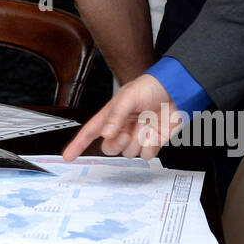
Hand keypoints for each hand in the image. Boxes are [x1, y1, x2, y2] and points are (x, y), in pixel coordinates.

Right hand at [61, 74, 180, 160]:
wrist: (176, 90)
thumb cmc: (150, 87)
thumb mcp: (128, 96)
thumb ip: (115, 115)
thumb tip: (105, 133)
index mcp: (111, 116)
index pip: (89, 132)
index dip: (77, 145)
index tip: (67, 156)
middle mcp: (122, 128)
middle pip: (109, 148)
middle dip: (117, 142)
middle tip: (126, 131)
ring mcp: (137, 137)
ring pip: (129, 153)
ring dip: (138, 140)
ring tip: (146, 123)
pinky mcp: (152, 143)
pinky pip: (147, 155)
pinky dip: (152, 144)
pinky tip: (155, 130)